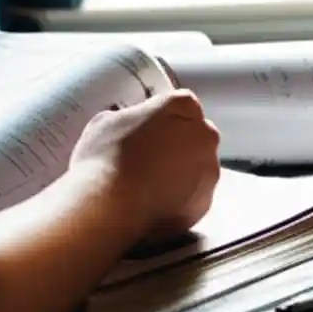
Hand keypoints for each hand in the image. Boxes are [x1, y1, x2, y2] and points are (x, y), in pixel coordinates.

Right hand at [69, 89, 220, 242]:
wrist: (109, 208)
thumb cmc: (103, 159)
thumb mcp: (105, 122)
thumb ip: (129, 118)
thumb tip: (129, 126)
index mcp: (182, 105)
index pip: (183, 104)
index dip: (166, 118)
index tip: (151, 129)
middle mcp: (204, 134)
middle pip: (197, 135)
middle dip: (180, 144)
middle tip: (151, 157)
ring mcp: (209, 170)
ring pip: (199, 167)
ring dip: (183, 172)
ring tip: (151, 185)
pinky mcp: (205, 202)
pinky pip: (195, 196)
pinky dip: (181, 198)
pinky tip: (156, 203)